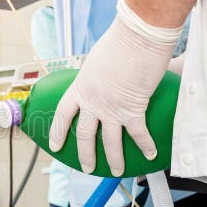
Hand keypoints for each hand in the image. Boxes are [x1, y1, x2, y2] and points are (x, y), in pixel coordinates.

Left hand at [48, 0, 181, 175]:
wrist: (138, 35)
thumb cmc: (121, 40)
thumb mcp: (98, 59)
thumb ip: (96, 75)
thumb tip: (104, 81)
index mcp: (80, 87)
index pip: (63, 113)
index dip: (58, 131)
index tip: (55, 145)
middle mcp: (92, 101)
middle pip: (84, 135)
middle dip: (85, 155)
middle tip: (87, 167)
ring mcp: (111, 107)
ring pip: (109, 142)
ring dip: (114, 159)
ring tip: (117, 171)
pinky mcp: (133, 109)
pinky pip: (138, 134)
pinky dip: (145, 145)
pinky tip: (151, 154)